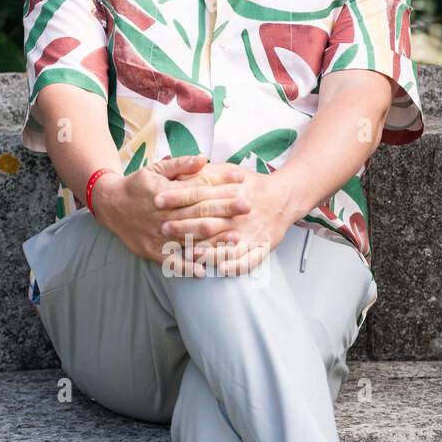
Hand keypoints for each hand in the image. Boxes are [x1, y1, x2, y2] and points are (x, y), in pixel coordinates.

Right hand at [93, 153, 250, 273]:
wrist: (110, 205)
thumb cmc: (137, 185)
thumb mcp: (156, 169)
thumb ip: (180, 164)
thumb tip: (204, 158)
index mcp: (167, 193)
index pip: (199, 189)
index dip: (221, 186)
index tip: (241, 183)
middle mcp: (164, 215)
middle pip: (199, 212)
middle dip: (225, 210)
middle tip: (248, 208)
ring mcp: (158, 235)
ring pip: (189, 238)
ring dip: (213, 240)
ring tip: (236, 240)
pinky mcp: (152, 251)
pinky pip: (171, 261)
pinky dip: (187, 267)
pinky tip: (204, 271)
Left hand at [158, 164, 295, 275]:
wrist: (285, 197)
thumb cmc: (251, 185)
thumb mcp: (229, 172)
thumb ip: (205, 173)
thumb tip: (178, 174)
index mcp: (232, 192)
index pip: (199, 194)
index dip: (177, 197)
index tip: (156, 199)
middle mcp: (240, 214)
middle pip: (209, 220)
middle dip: (185, 225)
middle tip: (163, 228)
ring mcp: (251, 232)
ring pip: (226, 243)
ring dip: (207, 249)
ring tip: (187, 252)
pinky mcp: (262, 247)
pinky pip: (249, 260)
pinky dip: (235, 265)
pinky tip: (221, 269)